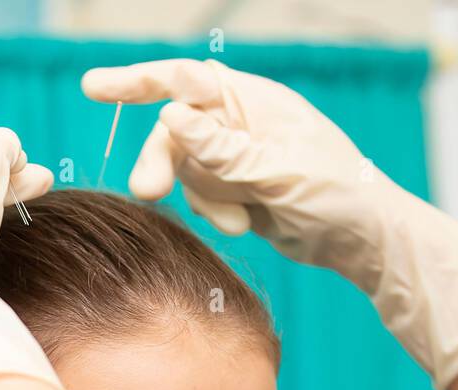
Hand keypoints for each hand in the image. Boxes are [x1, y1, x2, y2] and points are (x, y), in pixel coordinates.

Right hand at [82, 58, 457, 389]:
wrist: (364, 241)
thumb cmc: (338, 194)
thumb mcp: (279, 171)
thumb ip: (223, 150)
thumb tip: (171, 117)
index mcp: (253, 100)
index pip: (184, 81)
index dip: (136, 81)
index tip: (93, 86)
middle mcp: (239, 122)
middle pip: (173, 132)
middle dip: (162, 162)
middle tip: (148, 193)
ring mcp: (234, 158)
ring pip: (183, 170)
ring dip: (201, 197)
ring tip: (238, 221)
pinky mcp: (234, 191)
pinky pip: (200, 197)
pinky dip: (214, 213)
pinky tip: (244, 225)